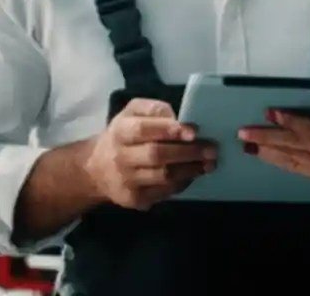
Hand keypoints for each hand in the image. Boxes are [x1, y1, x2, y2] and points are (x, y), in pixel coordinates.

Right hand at [83, 98, 216, 210]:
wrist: (97, 169)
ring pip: (163, 176)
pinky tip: (193, 174)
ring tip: (209, 163)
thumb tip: (179, 118)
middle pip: (156, 155)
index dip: (170, 130)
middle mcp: (120, 157)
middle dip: (188, 152)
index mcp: (120, 131)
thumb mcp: (132, 113)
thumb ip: (154, 110)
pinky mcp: (134, 200)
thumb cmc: (123, 135)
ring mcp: (127, 181)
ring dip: (190, 169)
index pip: (144, 130)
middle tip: (212, 149)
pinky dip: (182, 182)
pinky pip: (164, 192)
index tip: (194, 131)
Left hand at [237, 90, 309, 217]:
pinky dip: (284, 163)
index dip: (292, 122)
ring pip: (293, 160)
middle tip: (243, 132)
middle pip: (295, 146)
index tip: (271, 113)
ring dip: (270, 153)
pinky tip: (271, 160)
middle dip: (268, 138)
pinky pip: (301, 170)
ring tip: (248, 146)